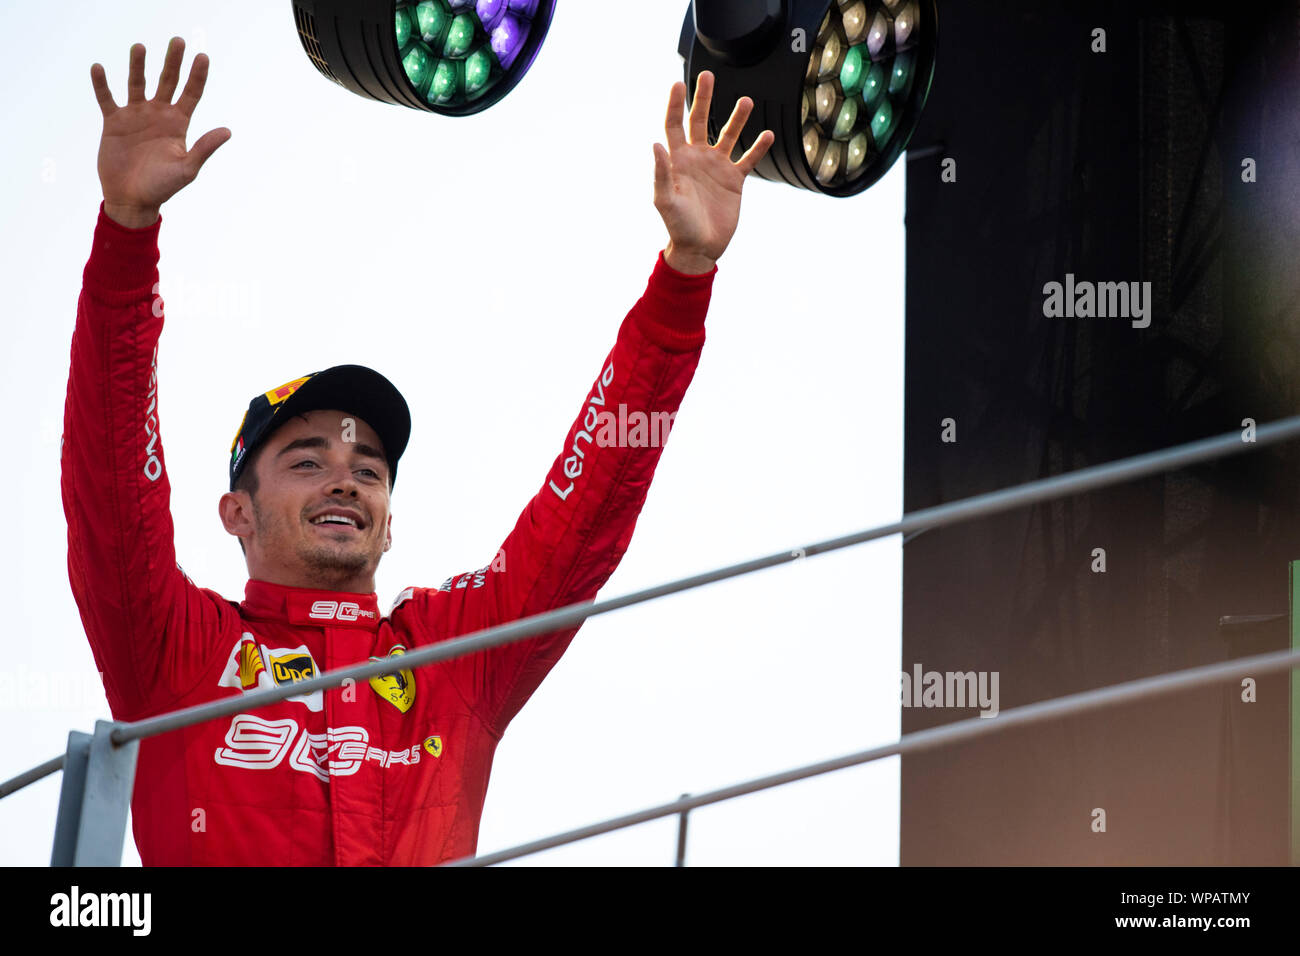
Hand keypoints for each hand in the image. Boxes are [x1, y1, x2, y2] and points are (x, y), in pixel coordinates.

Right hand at [92, 37, 230, 227]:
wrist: (132, 199)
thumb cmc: (163, 187)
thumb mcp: (187, 169)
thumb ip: (204, 148)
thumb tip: (228, 131)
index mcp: (178, 124)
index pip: (191, 94)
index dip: (197, 76)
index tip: (203, 57)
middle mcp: (158, 115)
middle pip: (167, 81)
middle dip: (173, 62)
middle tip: (178, 40)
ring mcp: (136, 116)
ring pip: (137, 84)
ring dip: (138, 66)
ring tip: (140, 47)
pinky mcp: (113, 122)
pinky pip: (107, 98)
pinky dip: (102, 84)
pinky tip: (99, 68)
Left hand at [654, 70, 772, 272]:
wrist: (699, 248)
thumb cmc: (678, 225)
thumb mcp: (665, 200)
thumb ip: (661, 172)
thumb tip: (656, 144)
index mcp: (677, 160)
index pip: (674, 124)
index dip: (674, 104)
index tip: (678, 84)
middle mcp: (697, 158)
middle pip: (700, 120)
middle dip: (704, 98)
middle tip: (708, 76)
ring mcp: (716, 167)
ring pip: (728, 135)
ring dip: (737, 118)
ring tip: (746, 101)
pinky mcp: (734, 180)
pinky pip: (748, 159)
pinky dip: (758, 148)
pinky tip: (768, 135)